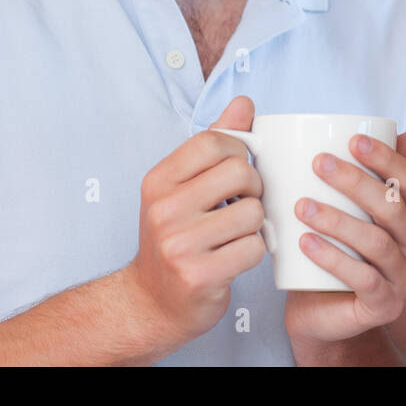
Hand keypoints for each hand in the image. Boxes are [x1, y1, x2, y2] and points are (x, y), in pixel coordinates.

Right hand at [124, 95, 266, 350]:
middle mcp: (163, 209)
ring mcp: (179, 244)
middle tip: (244, 204)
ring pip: (253, 213)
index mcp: (159, 180)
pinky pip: (254, 248)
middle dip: (254, 188)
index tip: (238, 170)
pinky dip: (254, 253)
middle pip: (240, 172)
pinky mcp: (198, 275)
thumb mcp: (183, 186)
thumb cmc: (175, 237)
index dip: (240, 151)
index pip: (215, 141)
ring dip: (255, 225)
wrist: (150, 303)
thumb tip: (244, 102)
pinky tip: (235, 257)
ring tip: (236, 234)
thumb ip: (215, 143)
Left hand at [283, 128, 405, 347]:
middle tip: (318, 163)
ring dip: (338, 220)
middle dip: (356, 182)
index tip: (350, 139)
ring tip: (301, 205)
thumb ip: (357, 167)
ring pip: (377, 243)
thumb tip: (377, 126)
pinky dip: (334, 259)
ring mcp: (403, 278)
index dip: (386, 157)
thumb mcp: (342, 205)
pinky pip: (363, 280)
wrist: (316, 309)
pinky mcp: (384, 305)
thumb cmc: (329, 248)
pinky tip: (305, 242)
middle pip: (392, 208)